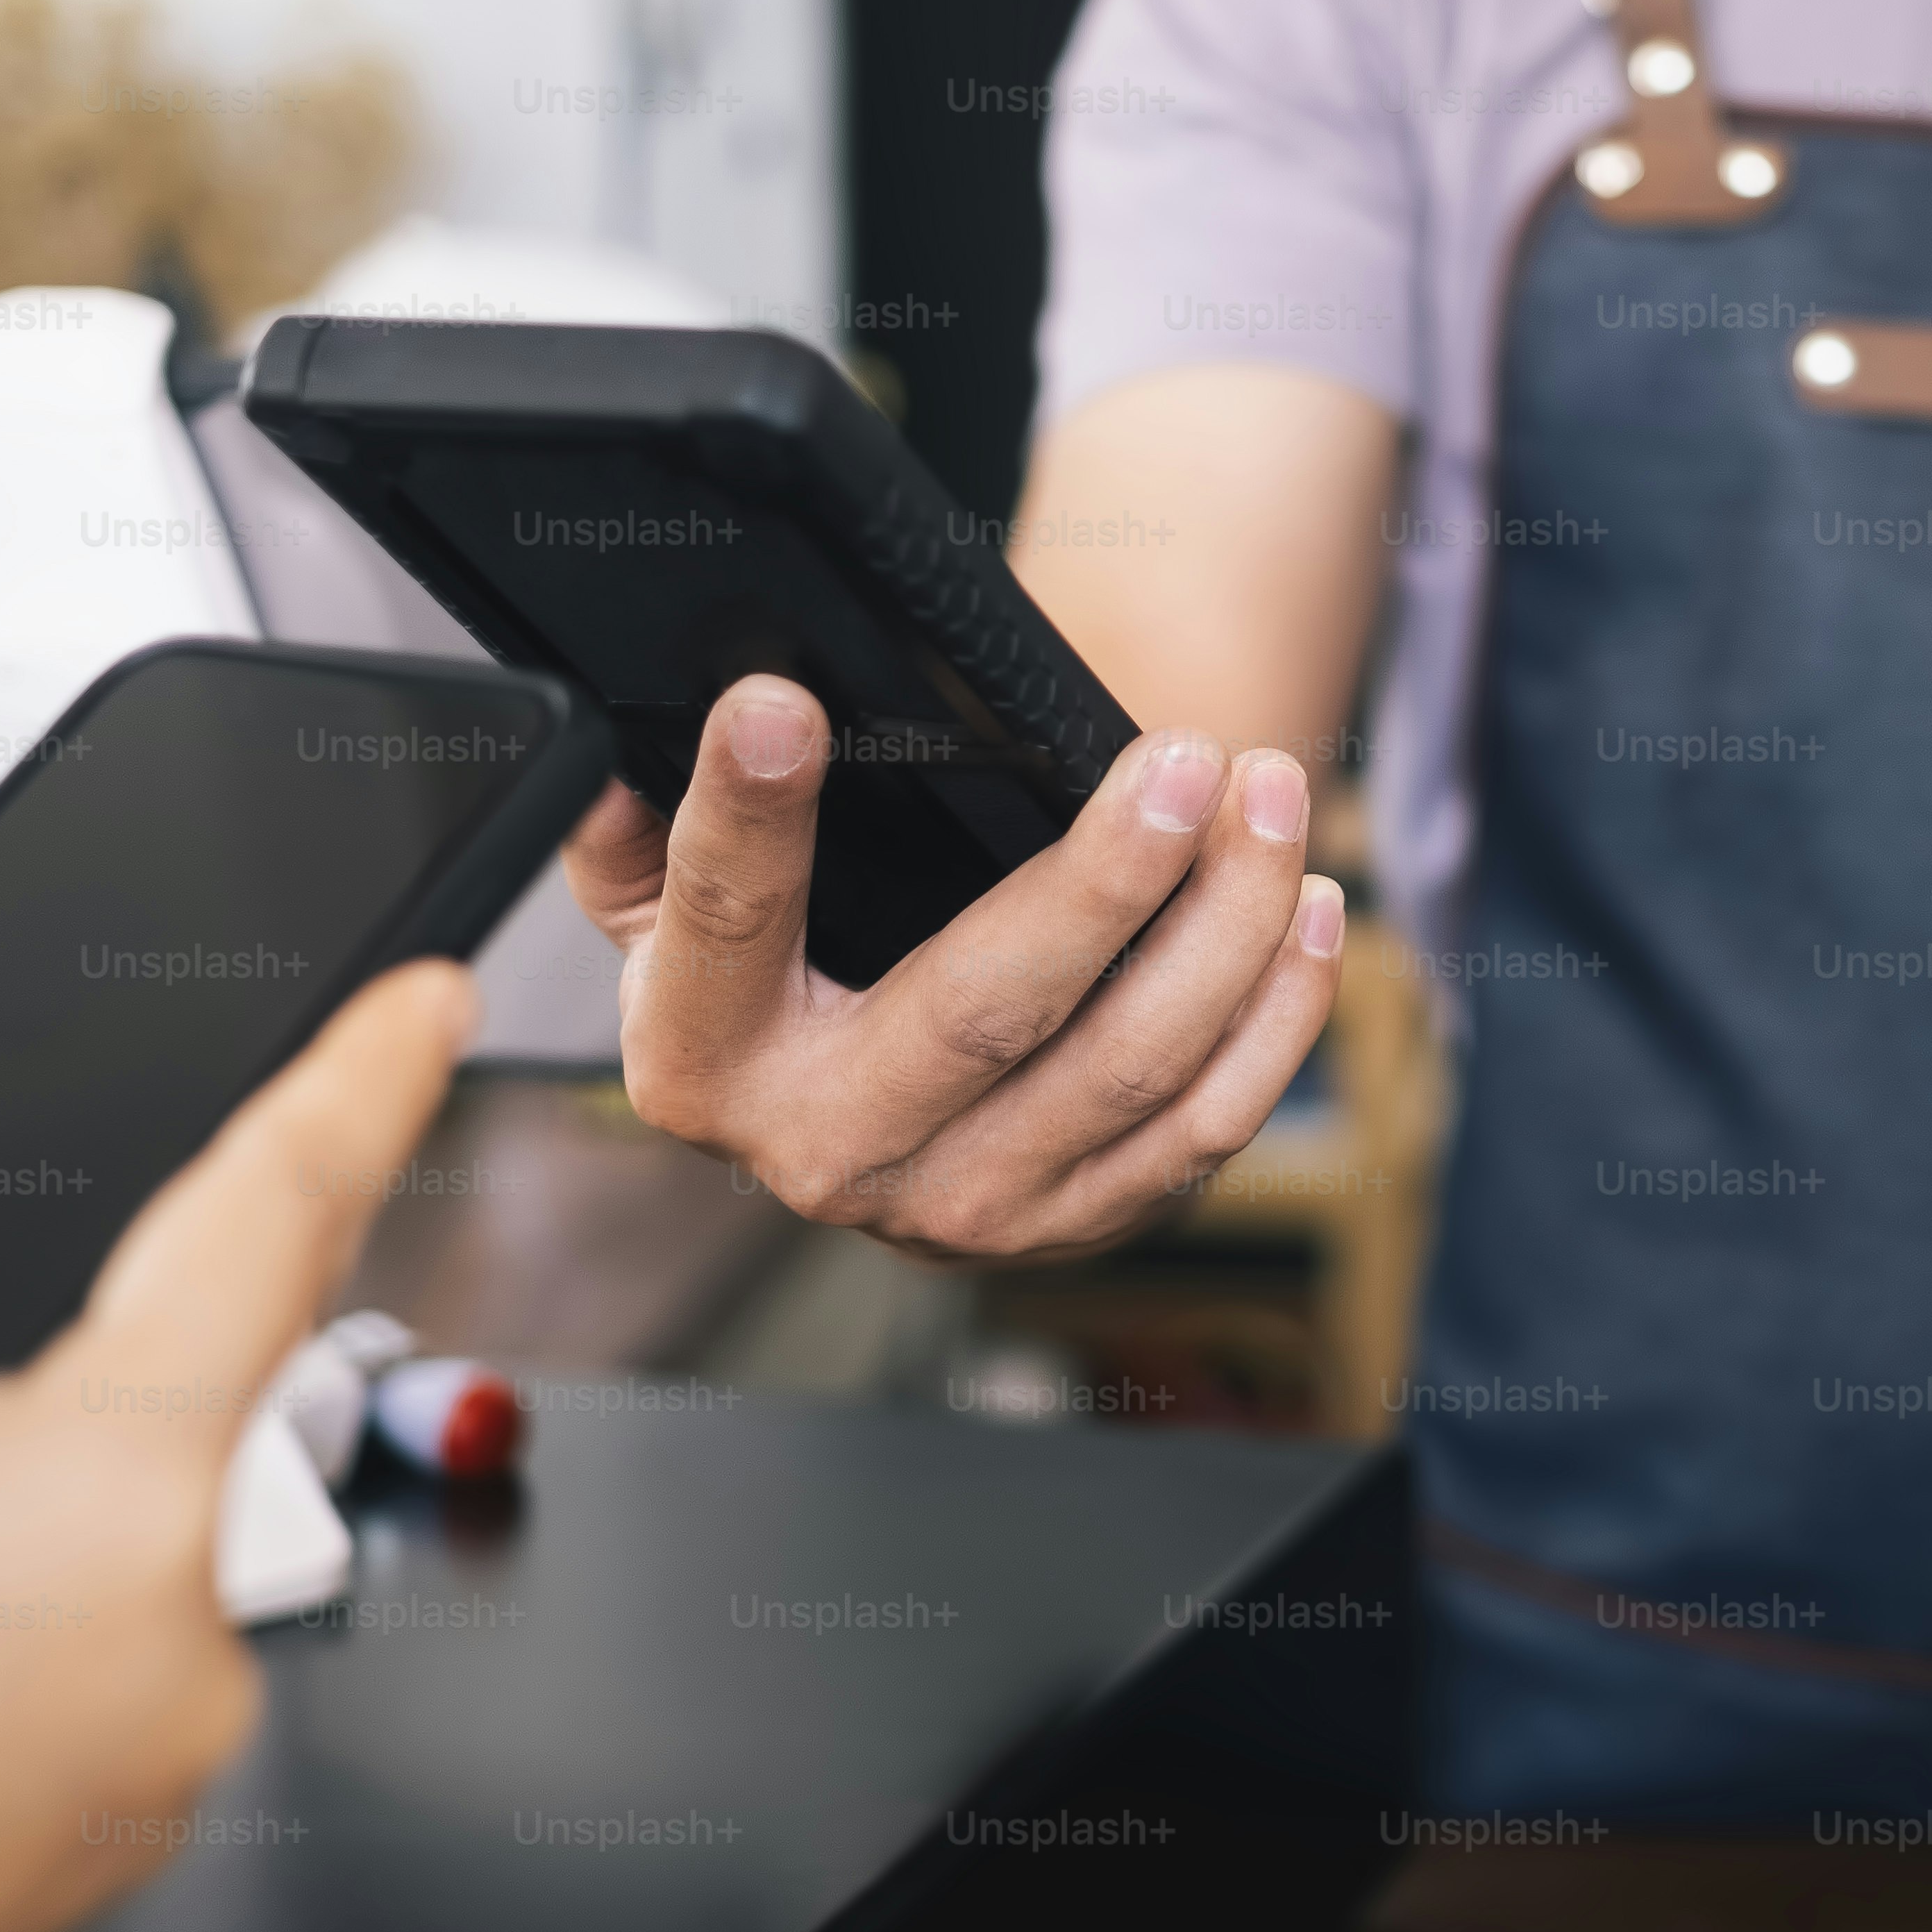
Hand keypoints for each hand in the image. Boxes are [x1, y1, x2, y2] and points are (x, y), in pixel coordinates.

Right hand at [561, 674, 1344, 1259]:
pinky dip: (1276, 1017)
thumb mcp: (663, 911)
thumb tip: (618, 746)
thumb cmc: (769, 971)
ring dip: (1228, 928)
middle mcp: (827, 1153)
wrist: (842, 1123)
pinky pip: (1205, 1127)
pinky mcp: (1075, 1223)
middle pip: (983, 1011)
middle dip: (1103, 880)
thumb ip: (636, 830)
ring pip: (1129, 1071)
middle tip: (1182, 759)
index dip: (749, 815)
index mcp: (704, 1060)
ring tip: (1274, 797)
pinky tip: (1312, 913)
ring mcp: (962, 1210)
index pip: (724, 922)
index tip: (784, 708)